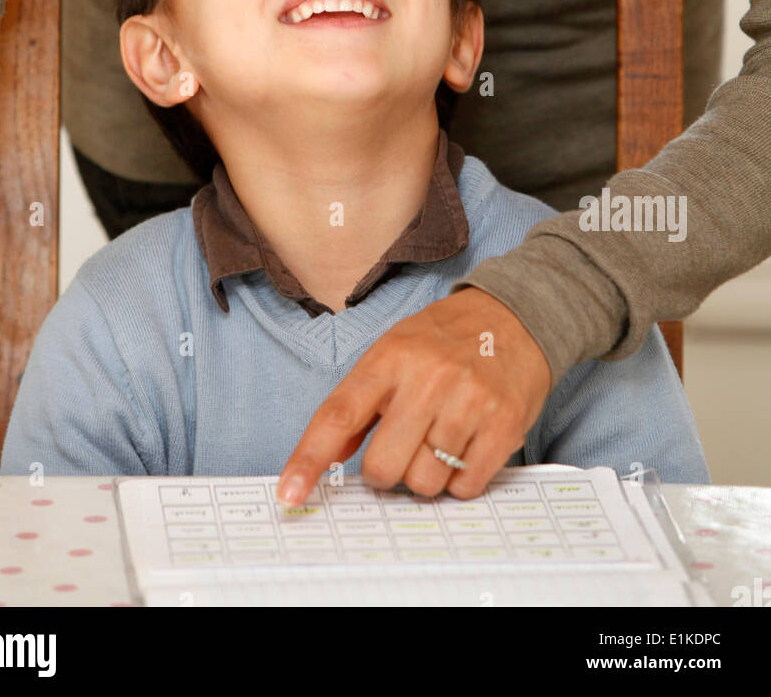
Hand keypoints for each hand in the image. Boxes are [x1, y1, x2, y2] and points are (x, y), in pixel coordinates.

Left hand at [276, 286, 551, 503]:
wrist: (516, 314)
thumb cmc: (446, 338)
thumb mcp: (395, 350)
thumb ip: (361, 401)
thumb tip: (329, 455)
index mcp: (390, 357)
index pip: (338, 415)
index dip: (309, 459)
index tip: (289, 493)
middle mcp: (427, 377)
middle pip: (383, 466)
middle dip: (385, 473)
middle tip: (401, 450)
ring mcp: (468, 401)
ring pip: (425, 482)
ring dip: (427, 476)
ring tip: (441, 441)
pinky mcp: (504, 423)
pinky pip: (467, 485)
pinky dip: (462, 480)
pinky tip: (466, 448)